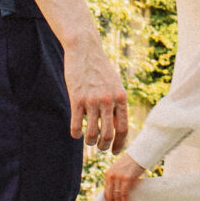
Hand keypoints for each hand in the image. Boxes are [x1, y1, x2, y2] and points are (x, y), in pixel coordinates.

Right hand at [64, 35, 129, 152]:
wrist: (85, 49)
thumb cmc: (100, 69)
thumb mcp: (115, 85)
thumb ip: (117, 105)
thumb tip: (117, 129)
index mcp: (121, 98)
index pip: (123, 129)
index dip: (119, 144)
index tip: (114, 151)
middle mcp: (108, 100)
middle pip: (108, 135)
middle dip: (104, 146)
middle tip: (100, 147)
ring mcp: (92, 100)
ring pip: (92, 133)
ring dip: (90, 142)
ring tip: (89, 140)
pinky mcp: (76, 98)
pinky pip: (76, 125)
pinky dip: (76, 133)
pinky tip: (76, 133)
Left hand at [104, 154, 145, 200]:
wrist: (141, 154)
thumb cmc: (134, 164)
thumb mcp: (122, 172)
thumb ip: (119, 182)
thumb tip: (120, 197)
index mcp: (108, 174)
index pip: (106, 192)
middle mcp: (111, 175)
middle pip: (109, 196)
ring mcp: (118, 177)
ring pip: (116, 197)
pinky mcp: (126, 178)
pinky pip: (124, 194)